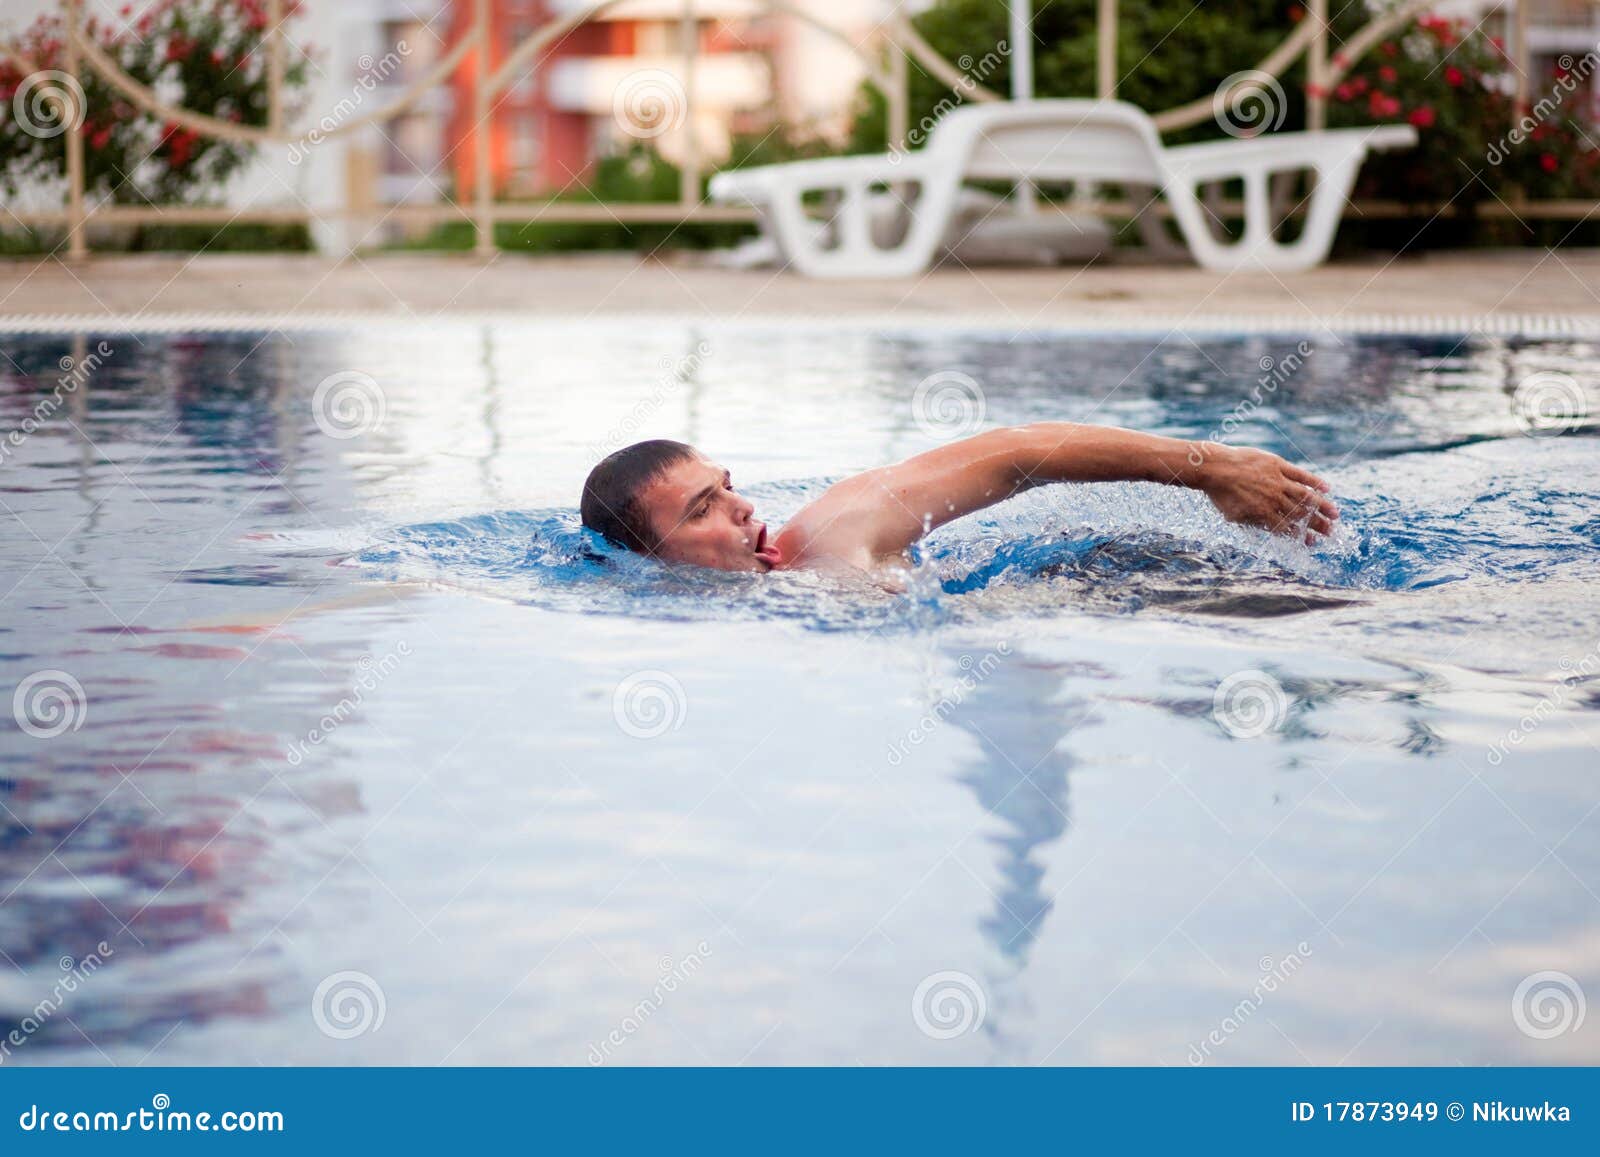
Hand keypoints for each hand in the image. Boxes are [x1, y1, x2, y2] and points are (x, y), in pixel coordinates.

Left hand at [1193, 444, 1338, 544]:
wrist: (1214, 467)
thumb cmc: (1220, 494)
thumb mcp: (1235, 516)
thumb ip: (1254, 524)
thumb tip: (1269, 530)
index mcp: (1263, 514)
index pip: (1288, 529)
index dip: (1301, 536)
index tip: (1312, 542)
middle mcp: (1274, 499)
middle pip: (1300, 514)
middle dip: (1317, 525)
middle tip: (1330, 532)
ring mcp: (1277, 481)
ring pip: (1305, 496)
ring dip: (1322, 507)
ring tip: (1335, 515)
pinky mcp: (1278, 465)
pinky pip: (1300, 474)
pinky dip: (1314, 481)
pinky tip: (1326, 488)